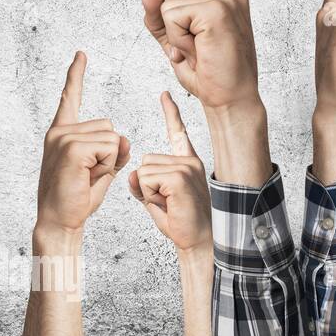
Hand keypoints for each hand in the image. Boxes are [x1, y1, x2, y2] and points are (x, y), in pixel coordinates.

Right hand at [36, 52, 130, 233]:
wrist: (62, 219)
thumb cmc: (79, 195)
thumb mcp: (101, 167)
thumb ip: (113, 149)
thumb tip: (124, 139)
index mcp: (63, 132)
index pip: (71, 98)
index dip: (76, 75)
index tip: (81, 54)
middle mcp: (60, 131)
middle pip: (111, 126)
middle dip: (111, 152)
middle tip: (90, 173)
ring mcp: (64, 138)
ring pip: (114, 138)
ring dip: (110, 160)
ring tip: (87, 175)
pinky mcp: (72, 147)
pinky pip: (111, 147)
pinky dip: (108, 164)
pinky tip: (87, 176)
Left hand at [129, 92, 211, 253]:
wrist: (200, 240)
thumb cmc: (181, 222)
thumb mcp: (157, 199)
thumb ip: (144, 183)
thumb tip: (135, 173)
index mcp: (187, 162)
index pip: (177, 133)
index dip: (170, 113)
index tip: (165, 95)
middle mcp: (189, 160)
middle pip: (146, 160)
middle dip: (146, 185)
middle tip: (166, 201)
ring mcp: (187, 167)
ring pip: (144, 170)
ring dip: (148, 191)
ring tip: (168, 203)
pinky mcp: (180, 177)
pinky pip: (147, 179)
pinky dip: (150, 195)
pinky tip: (169, 203)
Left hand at [142, 0, 259, 109]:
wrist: (231, 99)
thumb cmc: (210, 74)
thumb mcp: (177, 43)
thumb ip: (159, 18)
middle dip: (171, 25)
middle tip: (196, 49)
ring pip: (168, 5)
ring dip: (175, 34)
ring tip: (200, 51)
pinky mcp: (220, 8)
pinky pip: (174, 15)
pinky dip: (179, 38)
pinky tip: (201, 50)